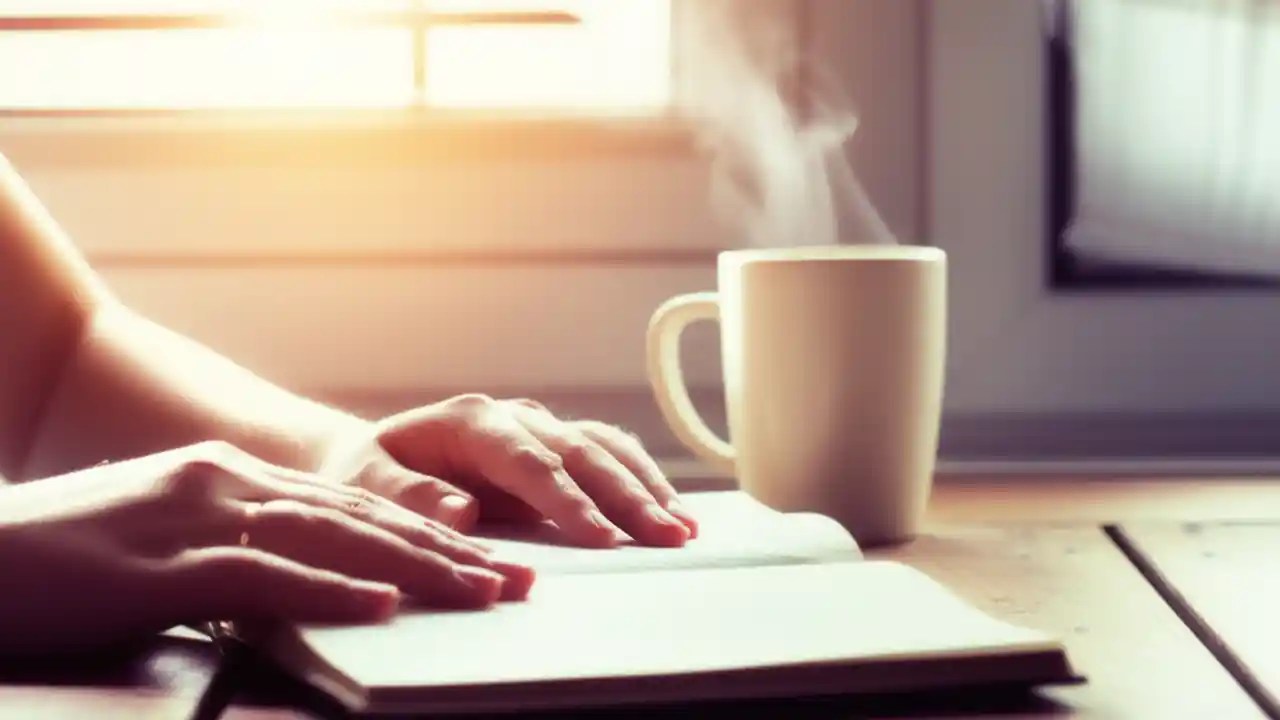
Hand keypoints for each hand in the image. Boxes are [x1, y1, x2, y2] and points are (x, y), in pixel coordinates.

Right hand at [0, 441, 534, 656]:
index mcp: (229, 476)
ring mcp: (192, 518)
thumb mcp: (164, 542)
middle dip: (447, 550)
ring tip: (482, 591)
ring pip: (329, 539)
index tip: (489, 556)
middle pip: (359, 517)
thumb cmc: (62, 559)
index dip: (427, 531)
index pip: (350, 504)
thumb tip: (304, 579)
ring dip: (415, 569)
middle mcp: (224, 483)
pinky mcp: (157, 567)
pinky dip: (329, 590)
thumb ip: (234, 549)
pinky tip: (381, 605)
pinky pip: (260, 577)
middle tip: (518, 578)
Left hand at [321, 395, 697, 548]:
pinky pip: (607, 453)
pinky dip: (642, 479)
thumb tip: (462, 512)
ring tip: (682, 527)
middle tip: (665, 536)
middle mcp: (514, 416)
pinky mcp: (556, 444)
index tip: (601, 538)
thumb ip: (408, 497)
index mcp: (470, 421)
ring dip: (646, 485)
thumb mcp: (365, 484)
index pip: (529, 461)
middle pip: (581, 452)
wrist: (374, 454)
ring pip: (605, 447)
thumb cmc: (368, 472)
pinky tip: (672, 508)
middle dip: (627, 496)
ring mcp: (540, 426)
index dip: (567, 500)